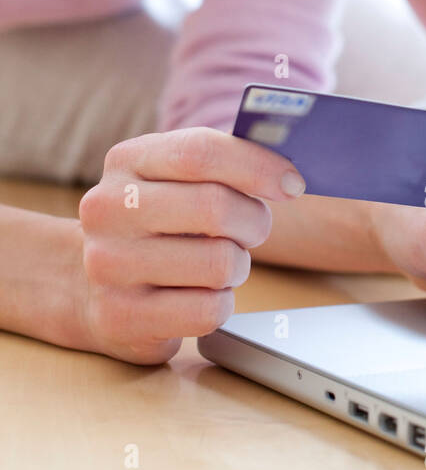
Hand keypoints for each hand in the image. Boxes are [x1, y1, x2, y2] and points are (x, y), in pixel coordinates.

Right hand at [75, 128, 305, 365]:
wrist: (89, 285)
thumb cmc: (158, 223)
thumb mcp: (174, 178)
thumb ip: (224, 162)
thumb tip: (288, 172)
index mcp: (127, 160)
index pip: (201, 152)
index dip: (258, 166)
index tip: (292, 183)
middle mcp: (107, 209)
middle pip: (215, 208)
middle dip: (253, 221)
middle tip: (252, 230)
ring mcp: (108, 265)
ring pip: (219, 263)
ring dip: (237, 266)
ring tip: (218, 264)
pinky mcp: (120, 317)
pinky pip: (208, 310)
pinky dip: (220, 303)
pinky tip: (199, 295)